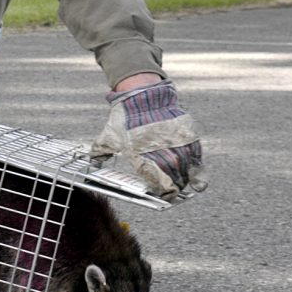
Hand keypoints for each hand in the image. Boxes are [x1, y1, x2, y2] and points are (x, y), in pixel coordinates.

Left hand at [90, 79, 207, 200]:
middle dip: (174, 188)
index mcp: (142, 157)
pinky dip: (199, 173)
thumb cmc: (126, 117)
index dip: (162, 192)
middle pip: (174, 180)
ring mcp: (177, 145)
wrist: (144, 95)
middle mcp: (162, 153)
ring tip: (182, 185)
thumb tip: (93, 160)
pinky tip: (199, 183)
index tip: (164, 196)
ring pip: (186, 171)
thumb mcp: (110, 135)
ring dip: (184, 181)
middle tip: (172, 191)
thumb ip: (100, 150)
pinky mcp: (189, 136)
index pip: (157, 183)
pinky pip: (196, 159)